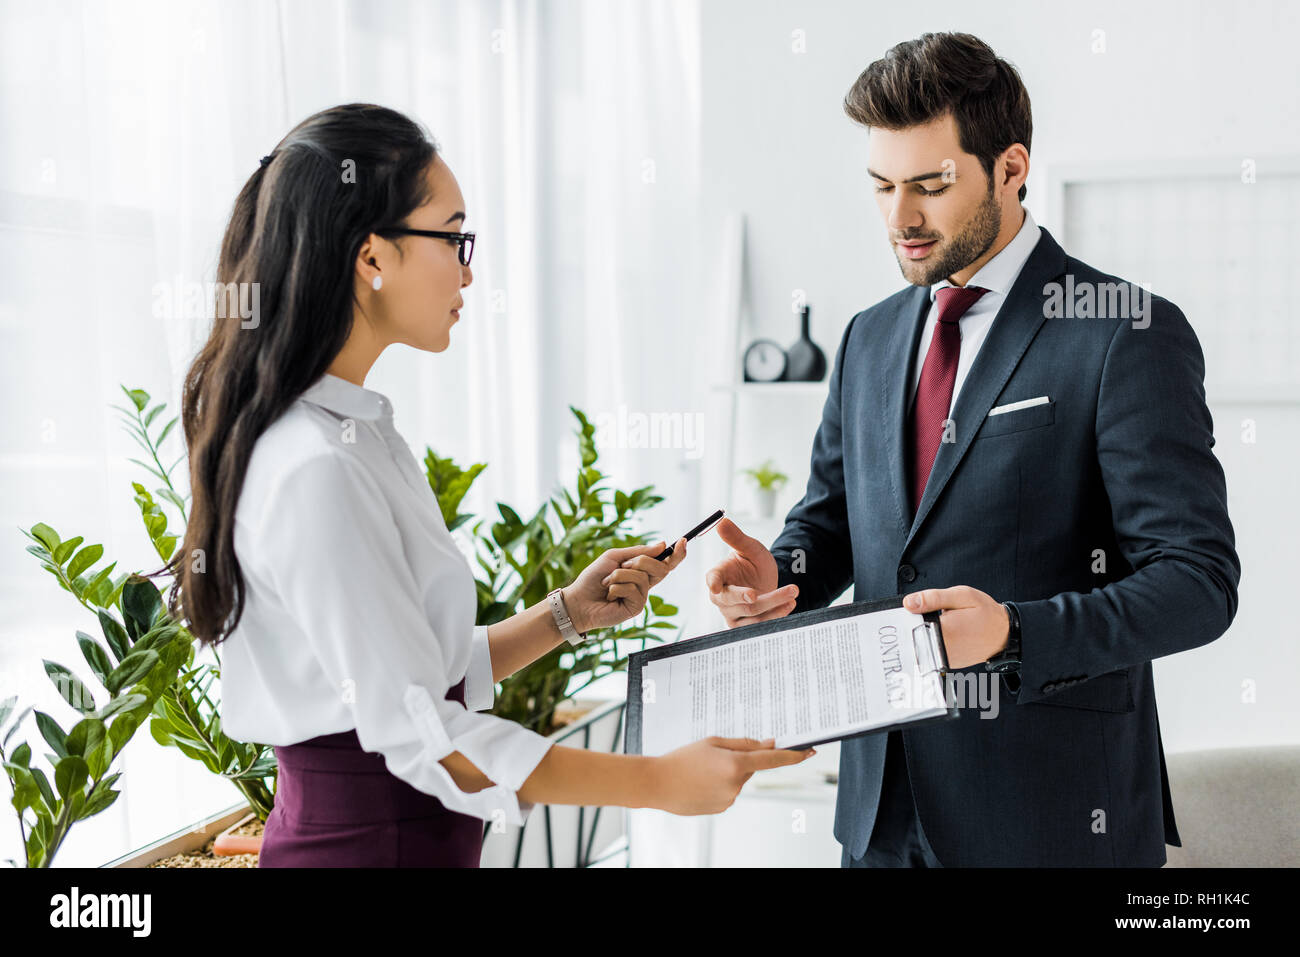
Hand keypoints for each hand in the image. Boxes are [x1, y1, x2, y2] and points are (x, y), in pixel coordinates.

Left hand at [562, 539, 687, 633]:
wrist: (578, 599)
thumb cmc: (594, 578)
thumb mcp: (615, 557)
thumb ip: (639, 552)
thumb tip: (663, 545)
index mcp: (643, 571)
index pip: (665, 563)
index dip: (677, 554)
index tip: (684, 542)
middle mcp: (646, 584)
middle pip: (659, 567)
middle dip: (639, 561)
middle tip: (621, 565)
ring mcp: (642, 597)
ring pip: (642, 577)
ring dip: (619, 575)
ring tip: (608, 583)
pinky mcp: (636, 608)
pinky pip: (632, 589)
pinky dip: (616, 587)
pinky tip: (609, 595)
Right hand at [650, 736, 815, 814]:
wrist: (657, 784)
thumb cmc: (681, 759)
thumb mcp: (712, 742)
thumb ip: (743, 743)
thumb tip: (767, 744)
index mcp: (735, 764)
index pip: (772, 759)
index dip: (793, 755)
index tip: (809, 752)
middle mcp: (736, 784)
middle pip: (750, 767)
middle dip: (738, 760)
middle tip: (712, 756)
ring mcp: (729, 799)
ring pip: (738, 780)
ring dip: (726, 772)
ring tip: (700, 770)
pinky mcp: (721, 808)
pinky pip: (728, 791)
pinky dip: (719, 784)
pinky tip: (700, 781)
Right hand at [704, 517, 798, 627]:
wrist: (764, 579)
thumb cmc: (752, 562)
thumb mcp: (749, 547)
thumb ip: (736, 537)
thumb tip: (722, 522)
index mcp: (717, 576)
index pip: (713, 580)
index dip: (714, 583)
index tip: (716, 587)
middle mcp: (721, 598)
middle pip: (736, 601)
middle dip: (758, 597)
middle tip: (773, 591)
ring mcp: (732, 614)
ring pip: (752, 613)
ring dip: (775, 604)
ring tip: (793, 592)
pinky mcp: (744, 626)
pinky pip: (760, 624)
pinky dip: (777, 614)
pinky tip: (790, 604)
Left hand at [903, 586, 1009, 668]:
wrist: (1003, 635)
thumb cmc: (985, 614)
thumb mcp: (962, 596)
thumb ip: (933, 598)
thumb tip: (909, 603)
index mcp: (944, 630)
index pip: (909, 625)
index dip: (905, 616)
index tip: (909, 610)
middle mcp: (942, 648)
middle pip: (912, 637)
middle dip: (913, 624)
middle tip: (927, 614)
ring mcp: (944, 658)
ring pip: (920, 645)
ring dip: (921, 634)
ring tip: (938, 623)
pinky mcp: (946, 663)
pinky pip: (930, 651)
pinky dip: (930, 641)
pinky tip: (941, 632)